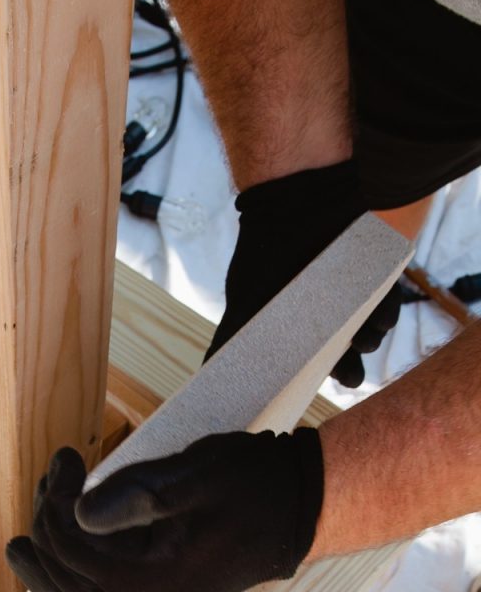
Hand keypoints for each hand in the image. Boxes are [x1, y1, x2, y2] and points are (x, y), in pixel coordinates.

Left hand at [6, 428, 323, 591]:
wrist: (302, 509)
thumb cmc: (254, 486)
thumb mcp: (195, 478)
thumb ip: (136, 497)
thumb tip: (78, 511)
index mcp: (149, 585)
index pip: (72, 550)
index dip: (55, 502)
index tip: (67, 456)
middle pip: (66, 582)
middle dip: (45, 528)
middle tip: (47, 478)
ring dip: (49, 576)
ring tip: (22, 549)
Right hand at [206, 160, 398, 386]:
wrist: (291, 202)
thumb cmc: (264, 254)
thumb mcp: (244, 305)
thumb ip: (229, 340)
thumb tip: (204, 374)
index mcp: (299, 324)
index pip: (313, 362)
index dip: (316, 377)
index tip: (315, 389)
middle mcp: (328, 312)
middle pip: (345, 352)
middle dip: (349, 370)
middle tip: (348, 378)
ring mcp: (354, 293)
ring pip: (368, 331)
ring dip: (369, 343)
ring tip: (361, 344)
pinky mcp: (376, 274)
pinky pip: (388, 302)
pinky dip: (385, 315)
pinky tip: (377, 322)